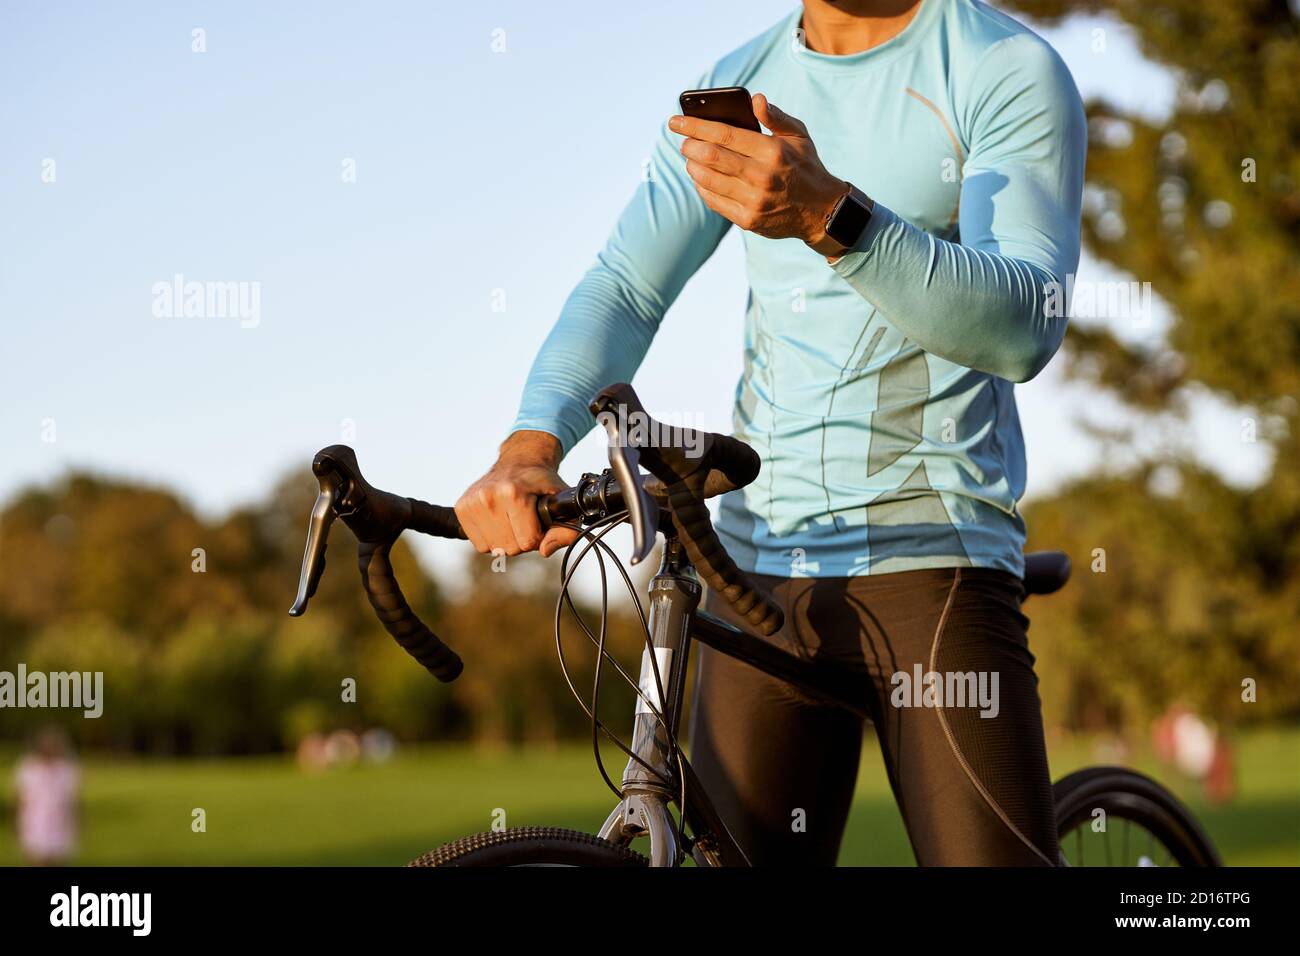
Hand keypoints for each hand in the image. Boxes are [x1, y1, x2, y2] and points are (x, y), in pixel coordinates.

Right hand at [454, 431, 579, 558]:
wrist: (518, 461)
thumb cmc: (539, 482)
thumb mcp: (560, 500)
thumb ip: (566, 527)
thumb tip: (547, 550)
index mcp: (513, 494)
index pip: (528, 542)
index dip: (537, 536)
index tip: (536, 521)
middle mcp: (489, 497)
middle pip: (511, 548)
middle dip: (521, 539)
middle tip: (523, 519)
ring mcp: (472, 502)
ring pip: (494, 549)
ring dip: (505, 539)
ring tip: (510, 518)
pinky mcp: (462, 508)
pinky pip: (479, 545)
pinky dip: (490, 538)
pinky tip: (496, 520)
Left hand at [670, 93, 848, 251]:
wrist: (820, 210)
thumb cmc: (805, 166)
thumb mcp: (798, 135)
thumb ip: (775, 117)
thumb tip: (755, 99)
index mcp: (773, 151)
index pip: (724, 134)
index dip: (695, 126)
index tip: (675, 121)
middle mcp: (762, 176)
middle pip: (711, 157)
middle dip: (690, 146)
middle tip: (683, 141)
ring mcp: (754, 201)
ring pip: (708, 180)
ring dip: (693, 167)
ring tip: (691, 158)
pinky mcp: (748, 220)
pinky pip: (714, 202)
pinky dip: (702, 187)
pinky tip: (701, 178)